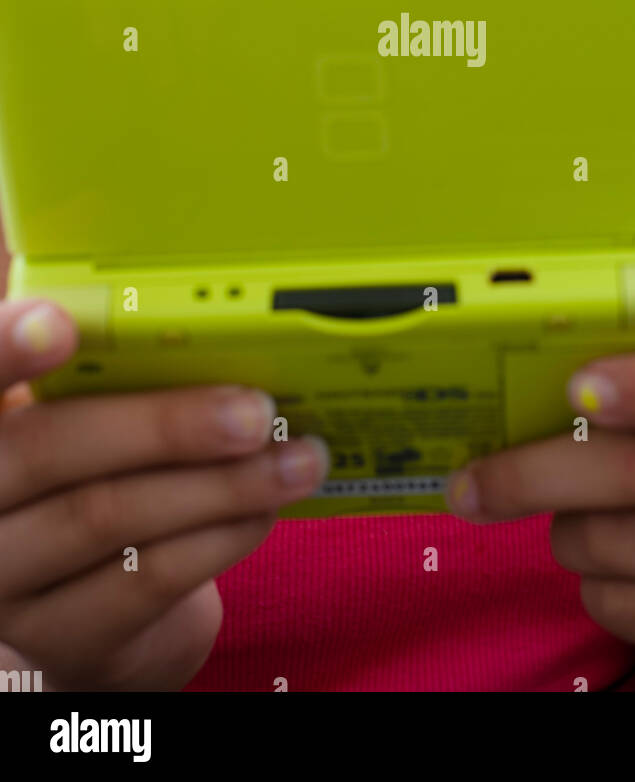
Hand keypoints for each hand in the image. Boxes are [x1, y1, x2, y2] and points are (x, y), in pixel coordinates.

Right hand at [0, 299, 328, 690]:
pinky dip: (220, 535)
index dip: (5, 347)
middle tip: (254, 409)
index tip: (58, 324)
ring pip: (107, 515)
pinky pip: (146, 578)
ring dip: (220, 484)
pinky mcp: (63, 636)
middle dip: (162, 424)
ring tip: (295, 458)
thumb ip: (108, 364)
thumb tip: (203, 308)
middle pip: (47, 448)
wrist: (87, 604)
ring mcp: (8, 578)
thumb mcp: (83, 415)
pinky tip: (264, 508)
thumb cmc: (98, 475)